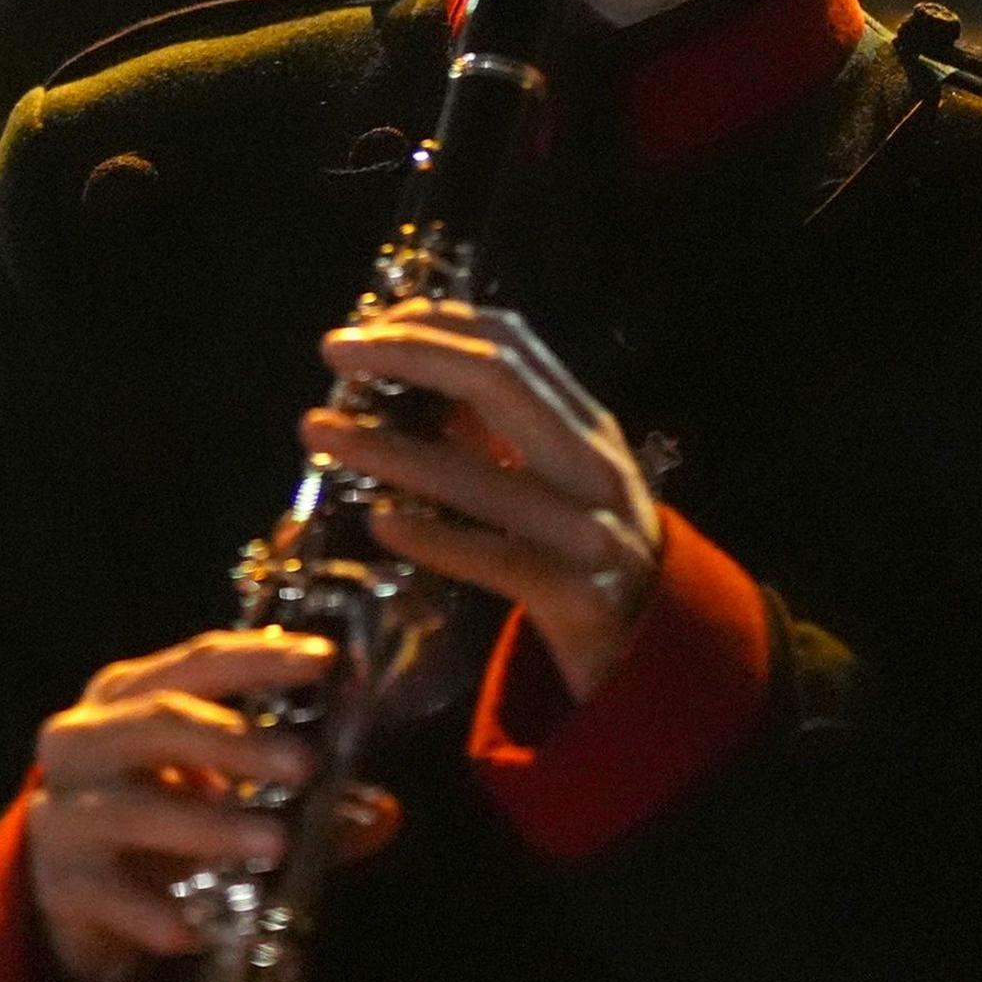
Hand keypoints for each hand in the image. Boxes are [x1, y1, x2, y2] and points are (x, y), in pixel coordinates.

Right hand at [19, 631, 326, 981]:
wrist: (74, 888)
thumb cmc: (161, 814)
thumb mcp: (215, 787)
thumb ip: (287, 788)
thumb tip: (381, 808)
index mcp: (128, 694)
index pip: (198, 661)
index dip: (261, 657)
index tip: (326, 661)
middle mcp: (84, 739)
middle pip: (157, 722)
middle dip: (236, 740)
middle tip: (305, 765)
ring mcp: (62, 810)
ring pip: (131, 809)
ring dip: (208, 825)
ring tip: (274, 843)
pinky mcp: (58, 881)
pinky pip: (107, 895)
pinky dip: (151, 911)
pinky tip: (194, 929)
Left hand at [309, 300, 664, 703]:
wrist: (661, 658)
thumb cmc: (586, 557)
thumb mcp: (553, 483)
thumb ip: (495, 437)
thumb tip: (406, 387)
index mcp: (584, 425)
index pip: (510, 343)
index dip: (433, 323)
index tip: (365, 326)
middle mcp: (592, 463)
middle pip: (497, 380)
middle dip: (409, 355)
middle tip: (335, 352)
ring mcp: (590, 528)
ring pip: (480, 474)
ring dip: (389, 447)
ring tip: (320, 431)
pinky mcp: (577, 594)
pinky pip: (494, 558)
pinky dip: (432, 537)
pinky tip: (378, 523)